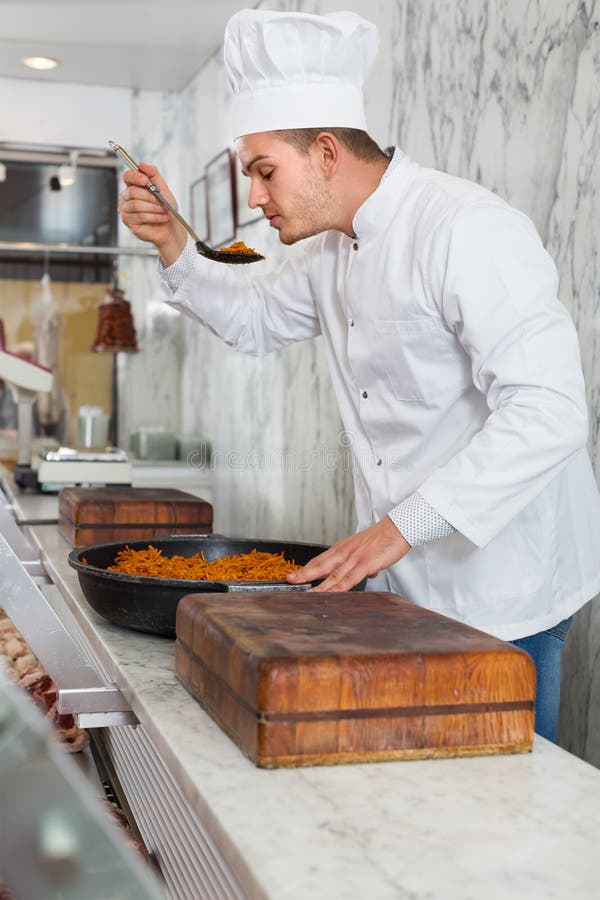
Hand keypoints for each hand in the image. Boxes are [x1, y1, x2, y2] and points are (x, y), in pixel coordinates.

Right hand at [118, 163, 186, 265]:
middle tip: (162, 202)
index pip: (127, 176)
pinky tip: (162, 218)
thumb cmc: (165, 209)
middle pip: (132, 191)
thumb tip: (142, 165)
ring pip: (136, 205)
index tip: (145, 180)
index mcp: (134, 186)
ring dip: (154, 208)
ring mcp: (125, 209)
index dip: (135, 177)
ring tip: (164, 211)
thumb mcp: (163, 189)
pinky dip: (154, 217)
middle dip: (151, 197)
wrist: (170, 228)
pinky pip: (140, 216)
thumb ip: (154, 175)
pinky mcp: (128, 222)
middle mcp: (126, 197)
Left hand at [287, 517, 410, 591]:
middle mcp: (345, 552)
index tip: (295, 575)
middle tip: (289, 581)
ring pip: (332, 575)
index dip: (307, 568)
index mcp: (343, 548)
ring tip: (306, 594)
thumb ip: (360, 563)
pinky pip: (349, 579)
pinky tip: (330, 595)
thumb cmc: (384, 538)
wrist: (398, 528)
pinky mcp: (366, 564)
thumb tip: (362, 574)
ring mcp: (354, 558)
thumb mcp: (366, 549)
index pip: (320, 559)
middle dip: (304, 574)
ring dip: (318, 586)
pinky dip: (338, 588)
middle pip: (320, 565)